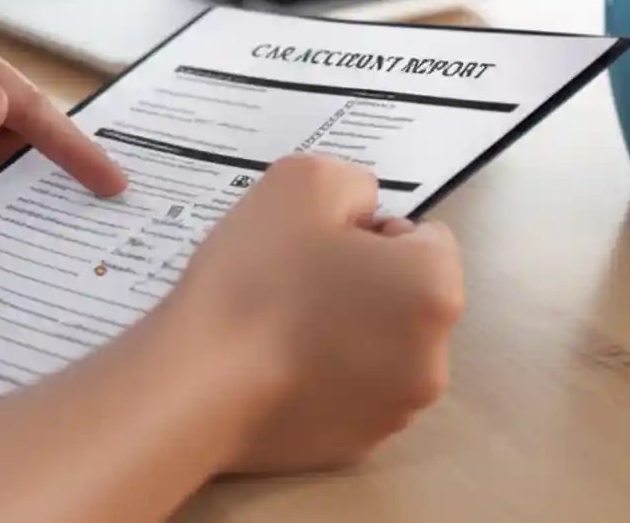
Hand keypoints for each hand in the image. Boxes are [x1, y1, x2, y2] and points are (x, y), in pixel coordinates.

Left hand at [0, 23, 126, 210]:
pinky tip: (43, 209)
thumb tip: (0, 105)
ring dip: (48, 175)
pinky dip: (18, 185)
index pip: (22, 101)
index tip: (106, 178)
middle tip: (116, 197)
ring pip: (20, 144)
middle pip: (33, 121)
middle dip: (71, 156)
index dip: (67, 141)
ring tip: (91, 211)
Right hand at [171, 154, 465, 472]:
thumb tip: (364, 216)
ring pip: (383, 347)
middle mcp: (434, 358)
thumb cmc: (256, 275)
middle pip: (409, 298)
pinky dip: (328, 379)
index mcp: (435, 289)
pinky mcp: (358, 447)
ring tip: (282, 329)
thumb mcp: (303, 181)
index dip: (370, 231)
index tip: (318, 245)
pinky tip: (278, 370)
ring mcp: (397, 411)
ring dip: (351, 332)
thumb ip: (354, 184)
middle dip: (368, 284)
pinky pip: (352, 393)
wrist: (195, 381)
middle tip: (297, 282)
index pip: (425, 239)